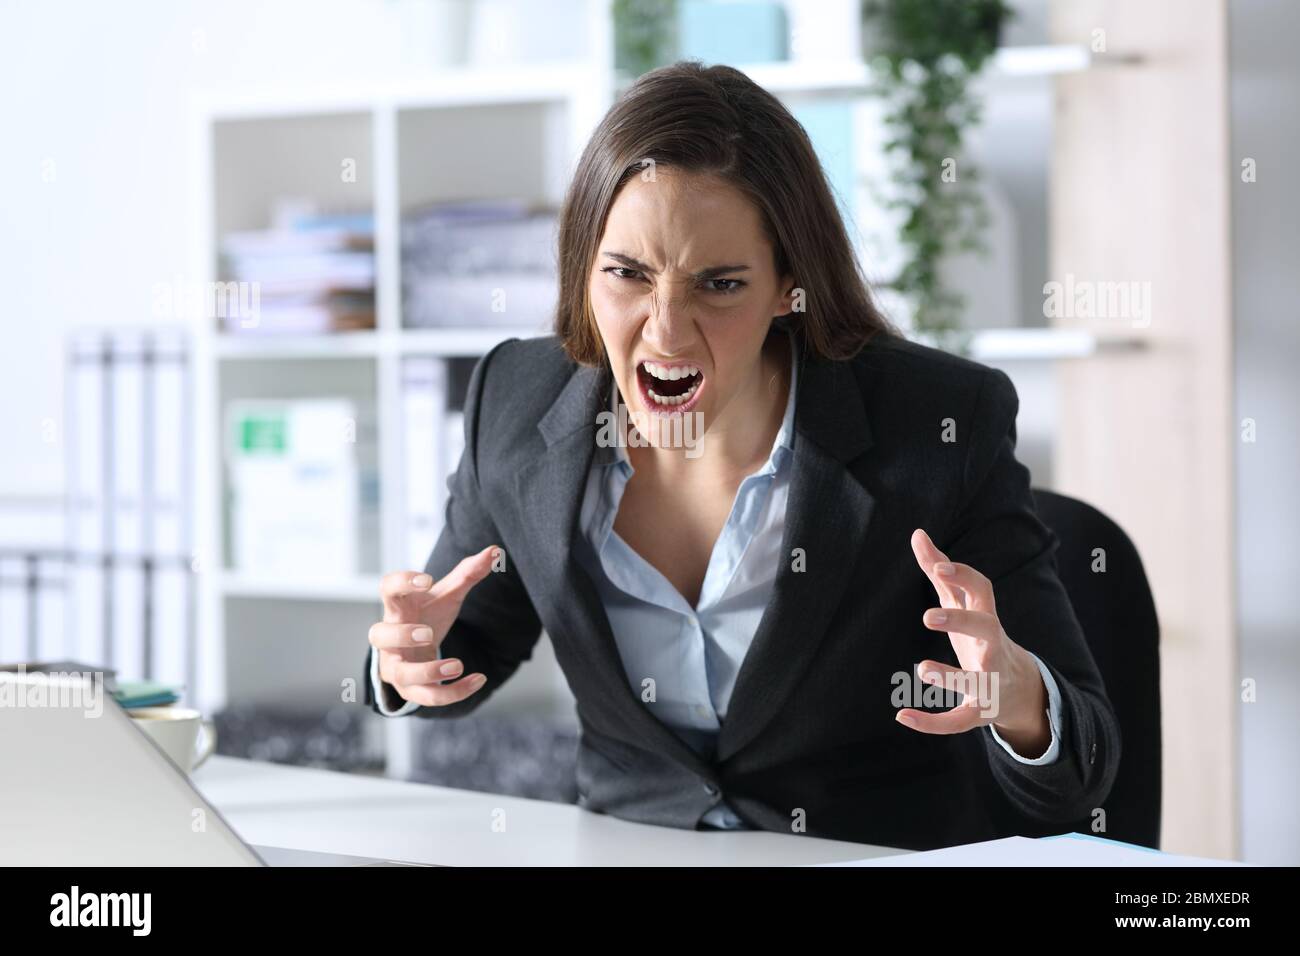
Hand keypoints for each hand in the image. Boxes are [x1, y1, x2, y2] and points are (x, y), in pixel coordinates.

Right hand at [368, 545, 499, 706]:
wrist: (414, 649)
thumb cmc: (426, 615)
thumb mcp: (446, 595)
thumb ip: (468, 574)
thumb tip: (495, 550)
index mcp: (397, 607)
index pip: (387, 589)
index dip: (401, 582)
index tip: (426, 579)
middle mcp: (390, 638)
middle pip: (379, 636)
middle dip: (401, 636)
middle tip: (428, 633)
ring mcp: (396, 665)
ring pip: (401, 675)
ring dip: (427, 673)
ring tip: (457, 665)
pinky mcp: (410, 689)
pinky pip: (427, 697)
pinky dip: (454, 692)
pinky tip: (479, 679)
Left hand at [896, 529, 1049, 756]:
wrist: (1021, 690)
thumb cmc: (983, 638)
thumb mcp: (964, 605)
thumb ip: (941, 571)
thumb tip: (917, 534)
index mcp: (986, 618)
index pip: (982, 589)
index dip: (963, 576)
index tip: (937, 565)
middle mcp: (992, 647)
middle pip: (987, 629)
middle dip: (962, 621)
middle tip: (928, 616)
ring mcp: (989, 680)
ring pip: (977, 679)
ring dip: (951, 676)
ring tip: (921, 669)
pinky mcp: (980, 711)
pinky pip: (958, 720)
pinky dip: (932, 722)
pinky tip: (903, 717)